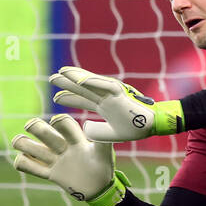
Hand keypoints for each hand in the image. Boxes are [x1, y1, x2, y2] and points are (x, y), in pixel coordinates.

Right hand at [10, 114, 127, 205]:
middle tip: (30, 126)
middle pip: (43, 131)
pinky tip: (23, 161)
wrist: (99, 189)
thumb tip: (92, 126)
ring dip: (23, 143)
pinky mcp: (50, 174)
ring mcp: (54, 160)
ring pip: (30, 147)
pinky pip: (29, 167)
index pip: (64, 124)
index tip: (56, 122)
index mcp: (76, 140)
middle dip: (35, 126)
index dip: (58, 121)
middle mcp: (62, 147)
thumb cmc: (103, 168)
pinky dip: (21, 163)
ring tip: (20, 142)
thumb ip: (102, 142)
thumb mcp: (104, 155)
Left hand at [49, 65, 183, 141]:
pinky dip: (94, 81)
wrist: (153, 126)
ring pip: (91, 83)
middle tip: (52, 78)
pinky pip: (105, 85)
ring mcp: (113, 94)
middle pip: (84, 88)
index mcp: (105, 106)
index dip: (70, 97)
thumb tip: (85, 128)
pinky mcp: (121, 93)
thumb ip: (98, 130)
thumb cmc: (136, 128)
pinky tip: (80, 79)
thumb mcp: (112, 133)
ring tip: (61, 73)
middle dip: (68, 83)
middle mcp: (107, 97)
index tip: (55, 97)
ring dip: (77, 77)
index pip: (84, 99)